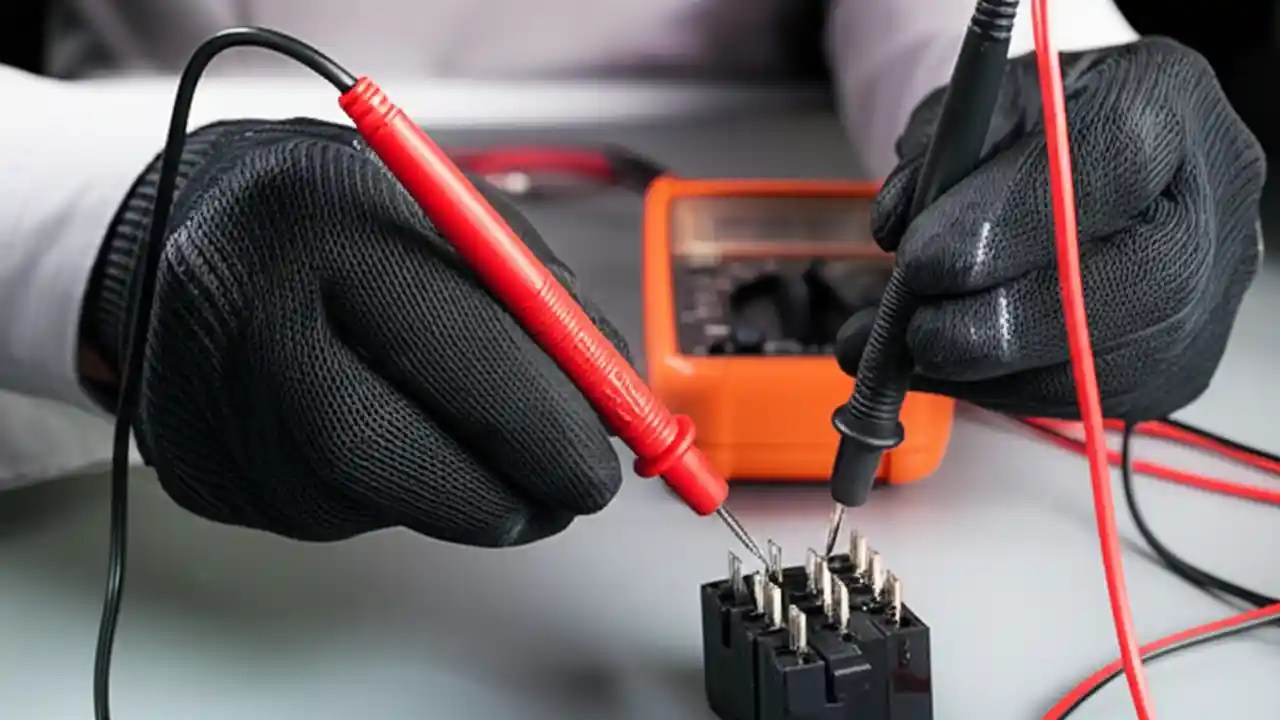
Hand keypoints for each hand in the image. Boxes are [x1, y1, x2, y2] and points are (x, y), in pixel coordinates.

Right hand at [83, 119, 627, 545]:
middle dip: (503, 491)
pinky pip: (325, 510)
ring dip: (456, 496)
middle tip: (568, 496)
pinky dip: (393, 492)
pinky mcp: (199, 469)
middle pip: (382, 445)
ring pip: (362, 498)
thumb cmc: (346, 218)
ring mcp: (206, 398)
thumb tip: (615, 401)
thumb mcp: (450, 215)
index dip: (545, 425)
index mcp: (323, 216)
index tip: (604, 463)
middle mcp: (244, 307)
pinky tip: (395, 441)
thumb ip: (537, 303)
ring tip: (488, 459)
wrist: (193, 232)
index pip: (453, 345)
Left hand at [836, 38, 1264, 420]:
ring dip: (991, 370)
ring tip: (914, 348)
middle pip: (1139, 279)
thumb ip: (937, 155)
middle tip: (919, 327)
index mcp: (1167, 102)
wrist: (1084, 169)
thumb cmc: (1034, 132)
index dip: (1010, 221)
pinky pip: (1090, 397)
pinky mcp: (1178, 367)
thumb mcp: (978, 107)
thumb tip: (899, 225)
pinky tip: (952, 366)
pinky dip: (1003, 389)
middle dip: (1006, 319)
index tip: (922, 257)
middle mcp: (1211, 201)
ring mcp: (1208, 295)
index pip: (1115, 164)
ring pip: (1110, 359)